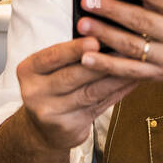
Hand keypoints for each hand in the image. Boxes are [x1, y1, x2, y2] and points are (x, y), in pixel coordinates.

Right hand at [16, 37, 138, 150]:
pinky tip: (131, 81)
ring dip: (115, 77)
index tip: (95, 40)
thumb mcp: (48, 70)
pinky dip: (118, 92)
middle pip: (72, 75)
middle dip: (101, 62)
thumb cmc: (51, 88)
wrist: (42, 130)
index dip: (73, 49)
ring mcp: (51, 113)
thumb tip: (101, 32)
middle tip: (125, 48)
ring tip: (134, 63)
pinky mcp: (69, 127)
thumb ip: (68, 55)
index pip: (51, 56)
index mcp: (28, 70)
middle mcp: (34, 92)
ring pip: (90, 92)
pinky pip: (99, 105)